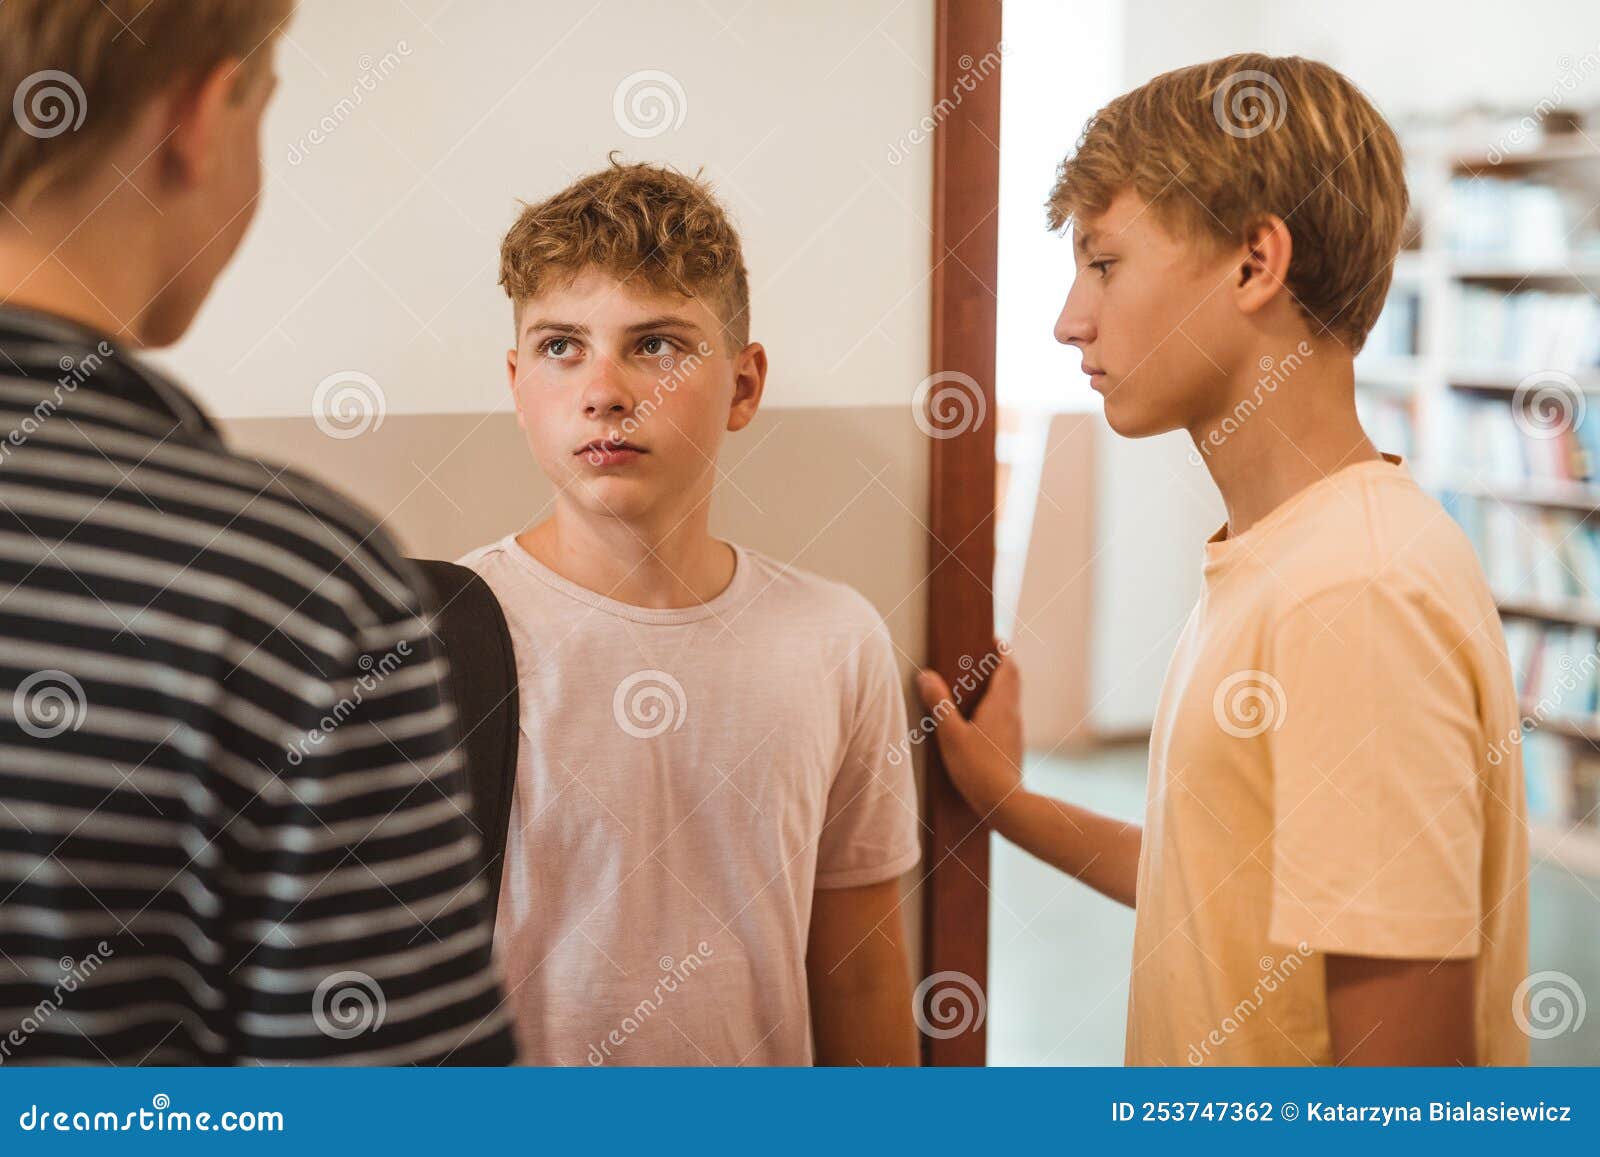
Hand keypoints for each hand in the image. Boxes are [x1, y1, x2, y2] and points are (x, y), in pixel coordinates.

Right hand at [914, 654, 1024, 820]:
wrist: (1005, 804)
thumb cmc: (978, 769)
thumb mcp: (950, 735)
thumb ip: (938, 704)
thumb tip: (926, 675)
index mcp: (1000, 704)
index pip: (1008, 667)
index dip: (1002, 650)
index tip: (994, 638)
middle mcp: (1012, 714)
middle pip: (1012, 680)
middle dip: (1001, 665)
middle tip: (985, 657)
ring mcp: (1015, 732)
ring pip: (1011, 699)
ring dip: (999, 686)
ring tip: (978, 685)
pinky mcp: (1012, 747)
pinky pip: (1007, 717)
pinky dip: (997, 707)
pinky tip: (980, 719)